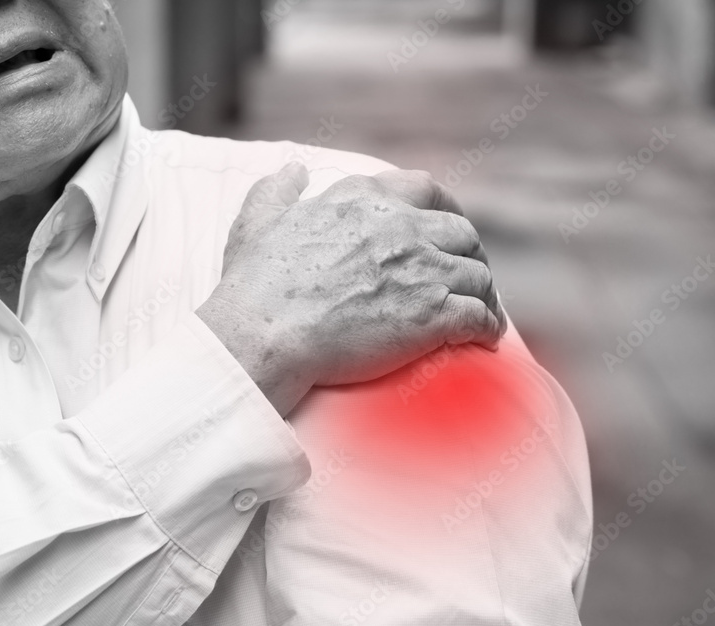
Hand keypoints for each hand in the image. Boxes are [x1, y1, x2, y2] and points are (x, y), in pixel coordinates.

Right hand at [196, 163, 505, 415]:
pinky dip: (487, 328)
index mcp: (363, 202)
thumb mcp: (256, 223)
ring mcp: (421, 270)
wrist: (264, 333)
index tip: (442, 224)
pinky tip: (485, 338)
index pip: (420, 189)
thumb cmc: (255, 285)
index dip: (440, 207)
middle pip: (460, 230)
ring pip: (477, 274)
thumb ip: (276, 191)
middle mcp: (400, 227)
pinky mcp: (433, 315)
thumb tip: (293, 169)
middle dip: (468, 251)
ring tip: (480, 309)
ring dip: (483, 292)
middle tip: (465, 272)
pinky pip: (480, 317)